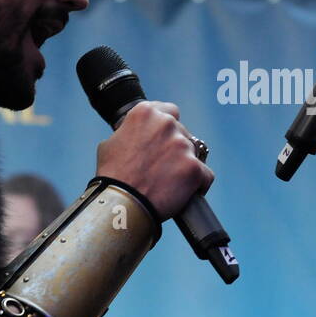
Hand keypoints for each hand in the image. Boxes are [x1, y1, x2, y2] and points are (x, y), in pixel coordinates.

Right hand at [95, 101, 213, 219]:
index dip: (166, 128)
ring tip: (170, 182)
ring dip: (185, 164)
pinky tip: (186, 192)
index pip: (169, 111)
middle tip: (163, 166)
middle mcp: (167, 124)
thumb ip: (129, 132)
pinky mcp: (195, 168)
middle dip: (175, 147)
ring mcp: (183, 145)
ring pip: (194, 153)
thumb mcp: (110, 143)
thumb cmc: (113, 176)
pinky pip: (205, 174)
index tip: (163, 139)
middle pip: (183, 132)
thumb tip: (135, 134)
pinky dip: (199, 183)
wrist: (121, 205)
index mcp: (146, 113)